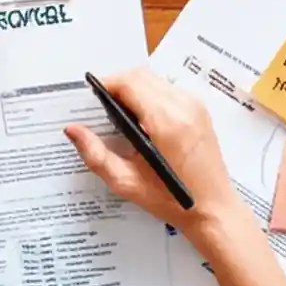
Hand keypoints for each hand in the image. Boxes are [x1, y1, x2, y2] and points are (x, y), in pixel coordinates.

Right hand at [65, 67, 240, 232]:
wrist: (213, 209)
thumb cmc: (171, 200)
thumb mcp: (126, 182)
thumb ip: (95, 154)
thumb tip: (73, 130)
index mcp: (166, 123)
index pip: (129, 83)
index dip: (106, 84)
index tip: (92, 97)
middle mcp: (183, 107)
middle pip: (141, 76)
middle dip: (117, 84)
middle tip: (102, 107)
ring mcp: (195, 106)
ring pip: (155, 79)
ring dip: (134, 88)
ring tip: (120, 114)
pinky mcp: (200, 110)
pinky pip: (169, 88)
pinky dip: (150, 94)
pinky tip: (142, 118)